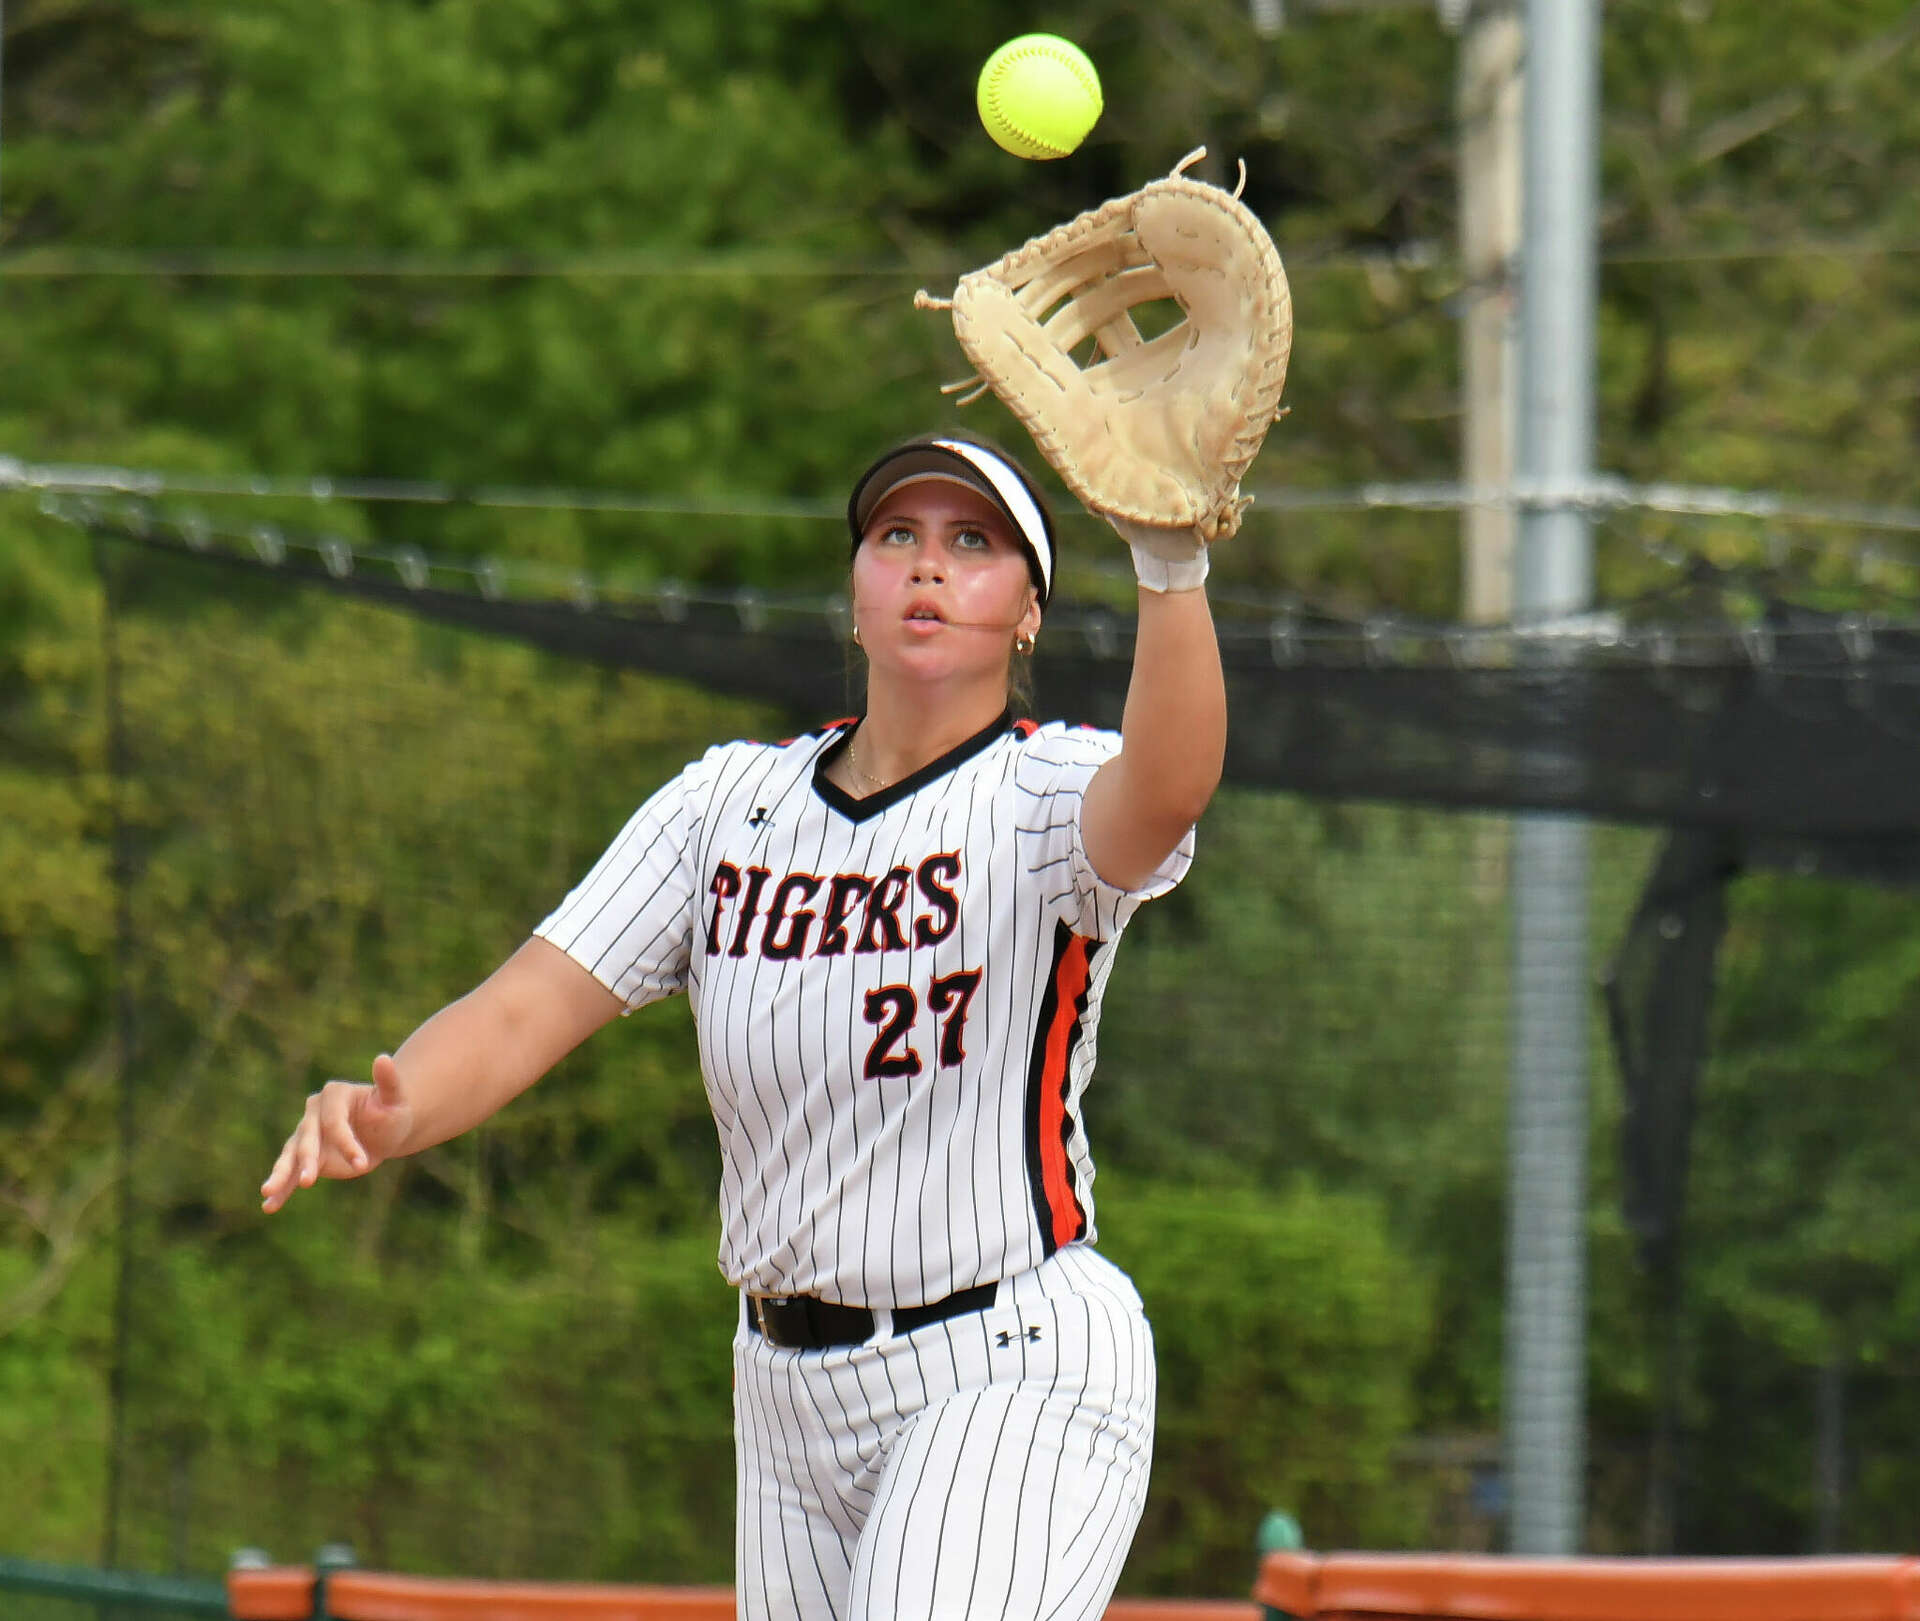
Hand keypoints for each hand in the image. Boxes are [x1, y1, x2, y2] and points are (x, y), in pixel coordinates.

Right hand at [260, 1053, 415, 1212]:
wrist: (385, 1132)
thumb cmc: (392, 1113)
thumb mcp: (396, 1099)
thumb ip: (389, 1081)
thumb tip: (383, 1058)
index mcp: (334, 1095)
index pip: (334, 1122)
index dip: (346, 1142)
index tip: (363, 1164)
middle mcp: (314, 1112)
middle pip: (307, 1138)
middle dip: (308, 1159)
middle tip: (309, 1181)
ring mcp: (306, 1135)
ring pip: (291, 1155)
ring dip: (281, 1174)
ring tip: (268, 1192)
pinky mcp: (305, 1157)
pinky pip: (290, 1173)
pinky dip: (281, 1189)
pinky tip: (268, 1205)